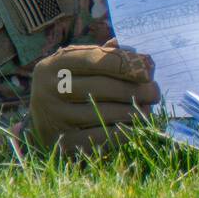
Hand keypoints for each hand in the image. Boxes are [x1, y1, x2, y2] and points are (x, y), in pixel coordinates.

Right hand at [29, 39, 158, 151]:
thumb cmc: (72, 88)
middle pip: (101, 87)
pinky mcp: (62, 143)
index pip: (94, 59)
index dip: (125, 64)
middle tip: (155, 93)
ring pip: (103, 113)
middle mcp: (47, 90)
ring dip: (132, 112)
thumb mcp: (81, 68)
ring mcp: (53, 118)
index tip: (149, 70)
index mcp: (54, 65)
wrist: (44, 126)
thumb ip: (107, 57)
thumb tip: (136, 54)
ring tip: (148, 109)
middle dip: (135, 90)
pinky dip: (123, 131)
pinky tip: (135, 127)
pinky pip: (100, 136)